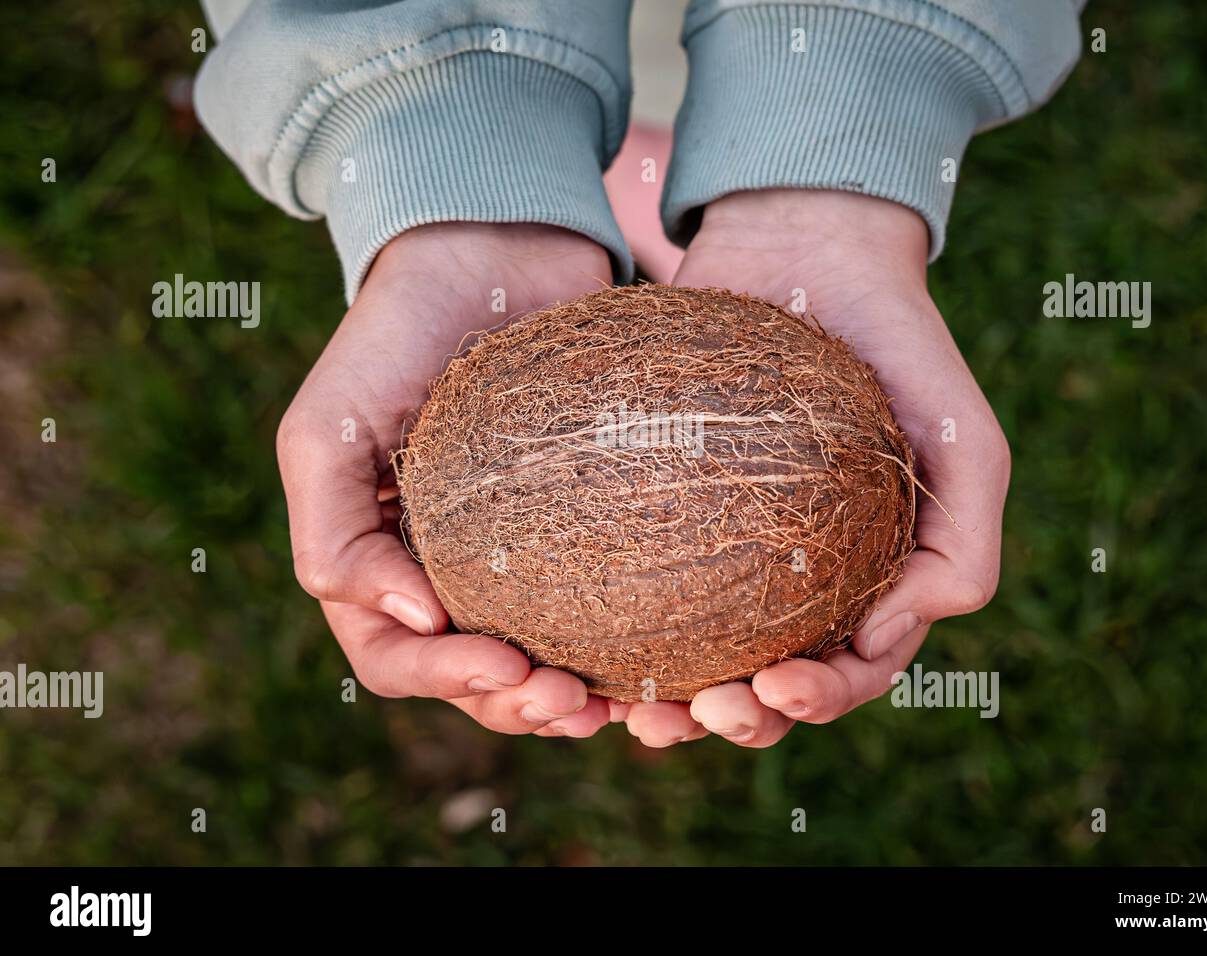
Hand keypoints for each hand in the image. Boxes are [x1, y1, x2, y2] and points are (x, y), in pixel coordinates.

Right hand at [276, 223, 612, 736]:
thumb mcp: (326, 430)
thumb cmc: (393, 334)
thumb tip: (418, 623)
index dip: (447, 681)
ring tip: (618, 704)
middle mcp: (448, 568)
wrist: (490, 247)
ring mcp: (519, 551)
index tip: (507, 670)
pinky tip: (661, 659)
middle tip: (575, 704)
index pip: (398, 656)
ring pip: (541, 656)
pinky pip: (605, 600)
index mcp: (380, 559)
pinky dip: (623, 641)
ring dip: (572, 696)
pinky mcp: (588, 521)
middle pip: (476, 678)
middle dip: (518, 706)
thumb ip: (335, 535)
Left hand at [613, 190, 1010, 746]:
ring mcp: (724, 541)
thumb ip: (964, 544)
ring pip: (691, 649)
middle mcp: (796, 572)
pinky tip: (569, 638)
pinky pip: (629, 574)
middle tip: (680, 719)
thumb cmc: (898, 339)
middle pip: (762, 682)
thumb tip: (884, 641)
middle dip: (725, 721)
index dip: (813, 702)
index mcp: (870, 575)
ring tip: (623, 707)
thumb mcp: (965, 437)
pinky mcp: (659, 502)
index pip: (846, 670)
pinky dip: (606, 622)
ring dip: (661, 697)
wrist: (805, 240)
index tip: (768, 691)